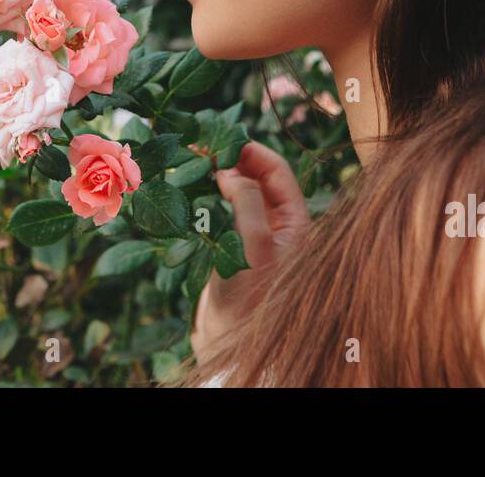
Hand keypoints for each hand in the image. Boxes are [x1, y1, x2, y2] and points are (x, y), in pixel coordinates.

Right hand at [191, 141, 311, 363]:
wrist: (230, 342)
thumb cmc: (251, 298)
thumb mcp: (255, 245)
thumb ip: (248, 203)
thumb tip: (231, 172)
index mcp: (295, 222)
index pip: (278, 173)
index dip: (252, 153)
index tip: (224, 142)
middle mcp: (278, 225)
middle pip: (257, 178)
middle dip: (231, 161)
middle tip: (201, 148)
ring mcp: (254, 234)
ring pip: (237, 192)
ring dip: (216, 176)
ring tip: (191, 162)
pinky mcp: (232, 245)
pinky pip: (223, 210)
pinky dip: (207, 195)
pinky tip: (189, 188)